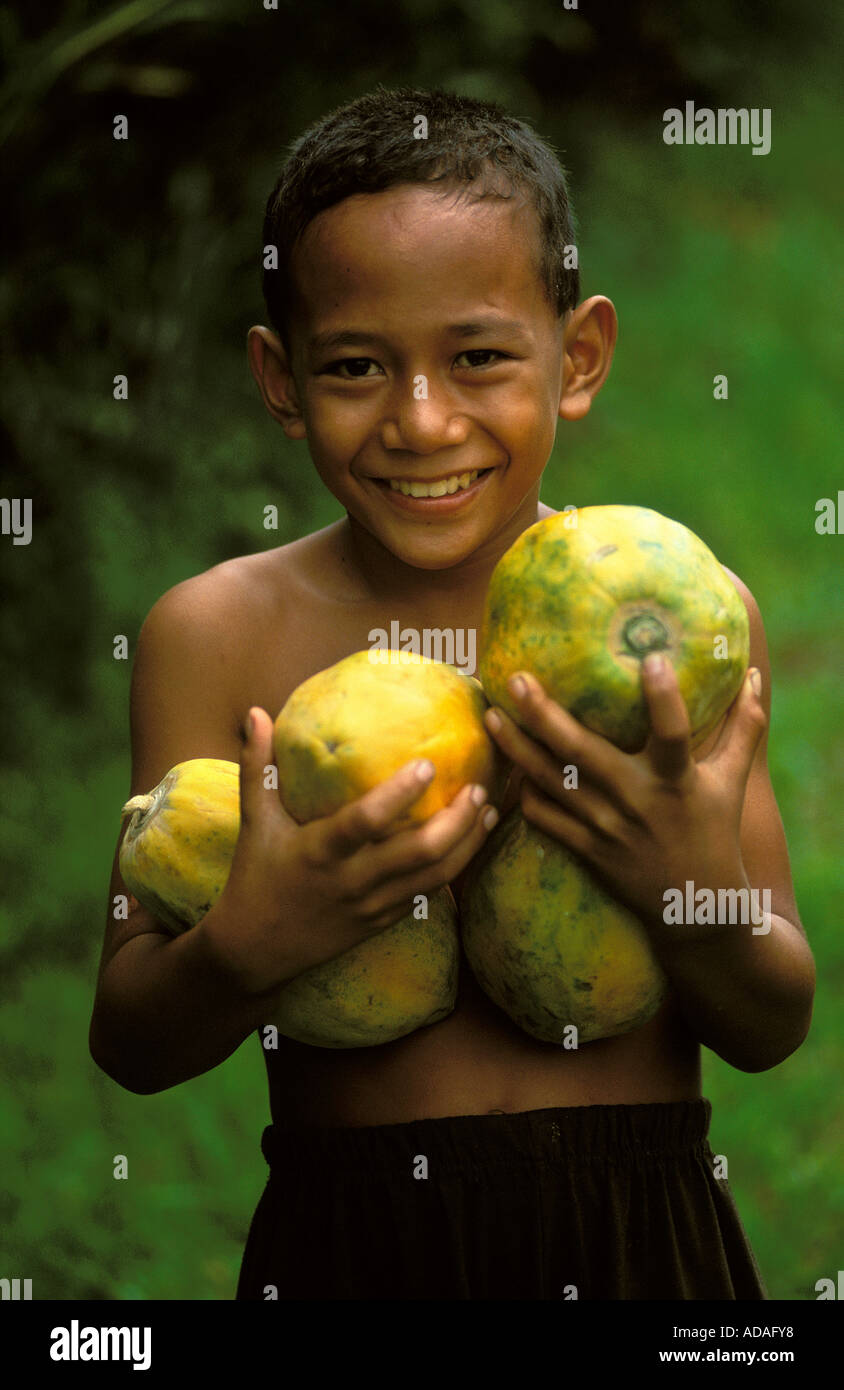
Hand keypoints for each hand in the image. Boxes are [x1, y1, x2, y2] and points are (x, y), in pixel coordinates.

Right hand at [205, 707, 498, 994]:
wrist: (255, 952)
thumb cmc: (255, 877)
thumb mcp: (254, 822)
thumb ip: (257, 767)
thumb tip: (253, 713)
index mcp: (319, 850)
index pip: (365, 822)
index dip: (398, 794)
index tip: (428, 763)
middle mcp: (351, 880)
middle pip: (418, 853)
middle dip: (457, 822)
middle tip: (478, 789)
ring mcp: (371, 905)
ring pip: (434, 877)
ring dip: (467, 844)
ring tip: (489, 811)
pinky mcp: (382, 922)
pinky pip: (428, 895)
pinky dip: (454, 868)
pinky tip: (470, 842)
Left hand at [483, 658, 766, 940]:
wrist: (696, 911)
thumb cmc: (715, 833)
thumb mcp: (732, 782)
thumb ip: (744, 727)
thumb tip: (756, 675)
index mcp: (677, 780)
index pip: (673, 734)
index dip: (664, 698)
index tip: (650, 659)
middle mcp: (638, 801)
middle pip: (584, 754)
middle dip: (545, 716)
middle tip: (515, 680)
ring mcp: (608, 829)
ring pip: (553, 784)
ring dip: (518, 750)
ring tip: (491, 715)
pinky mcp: (589, 851)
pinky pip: (546, 819)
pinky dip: (525, 794)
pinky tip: (505, 767)